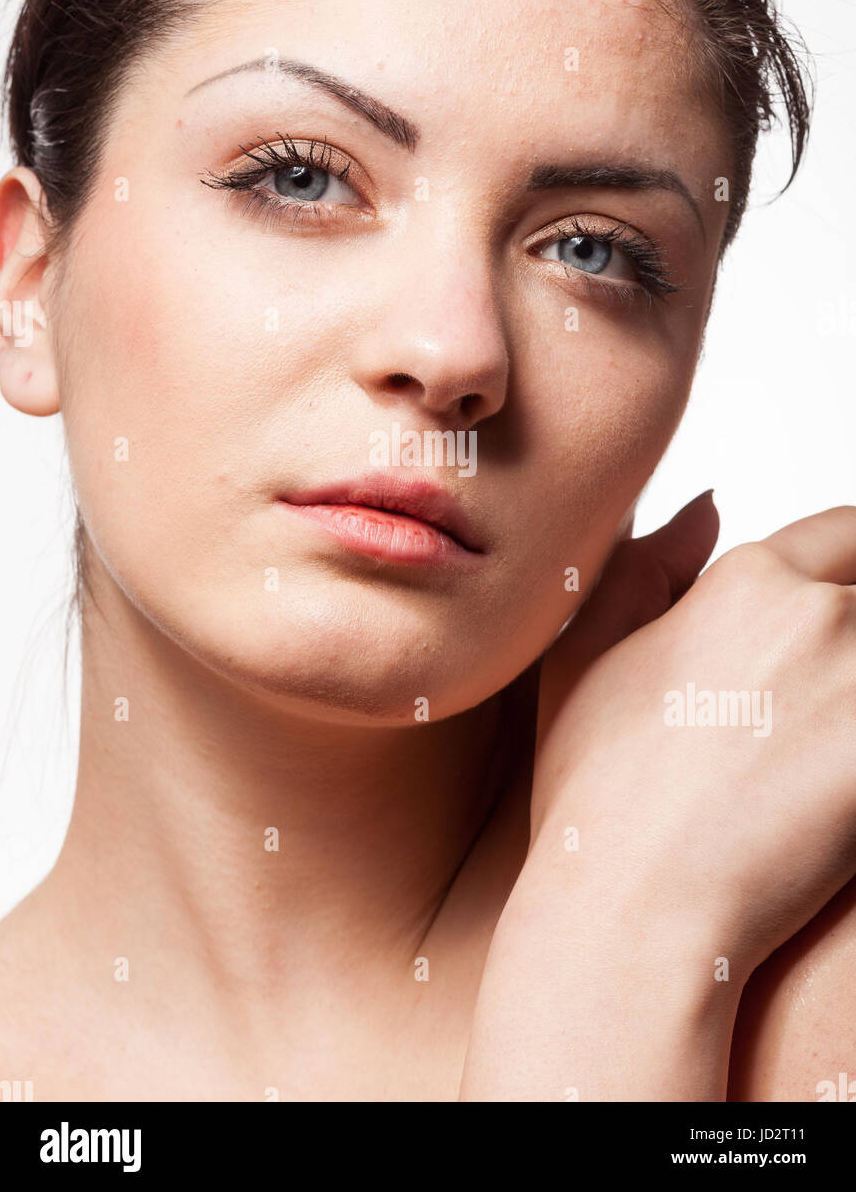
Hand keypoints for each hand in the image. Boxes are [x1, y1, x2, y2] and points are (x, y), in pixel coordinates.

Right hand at [460, 498, 855, 1099]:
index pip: (848, 534)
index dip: (851, 570)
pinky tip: (836, 791)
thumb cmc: (598, 796)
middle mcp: (822, 615)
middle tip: (817, 711)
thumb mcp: (584, 654)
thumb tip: (710, 506)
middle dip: (854, 642)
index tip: (841, 614)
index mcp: (749, 581)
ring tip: (819, 751)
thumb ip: (647, 563)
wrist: (638, 907)